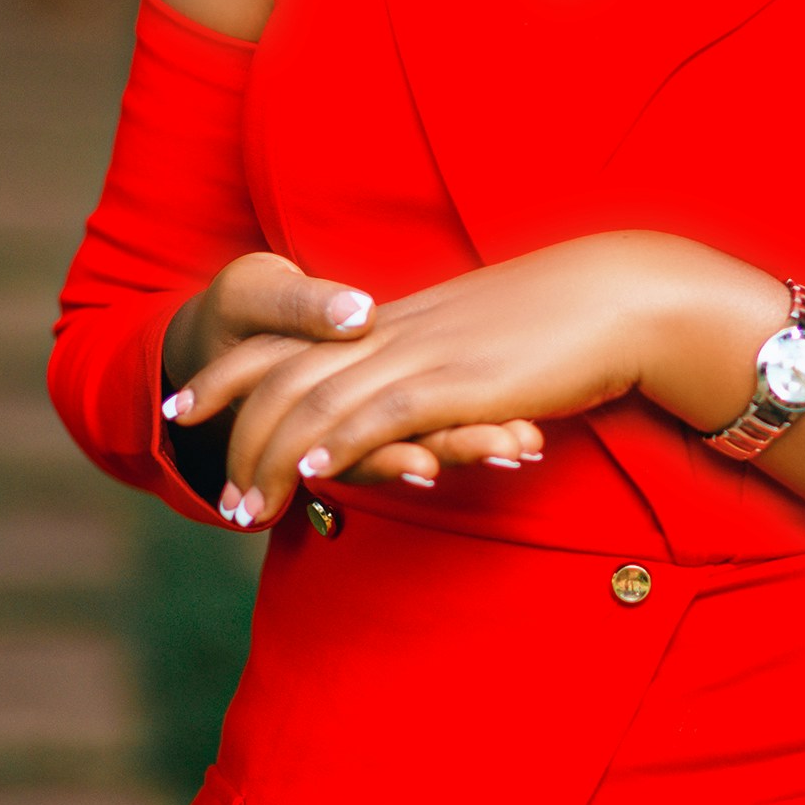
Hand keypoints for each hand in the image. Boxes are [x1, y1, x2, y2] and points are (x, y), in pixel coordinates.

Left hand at [183, 233, 775, 530]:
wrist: (621, 293)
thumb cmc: (563, 324)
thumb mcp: (482, 343)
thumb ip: (440, 369)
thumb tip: (416, 408)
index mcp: (396, 320)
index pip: (286, 341)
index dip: (227, 374)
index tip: (183, 408)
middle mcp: (395, 332)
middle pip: (285, 378)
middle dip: (234, 436)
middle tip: (212, 495)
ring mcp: (424, 355)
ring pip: (320, 404)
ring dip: (271, 462)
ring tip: (242, 510)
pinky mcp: (459, 382)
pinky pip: (380, 414)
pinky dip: (336, 445)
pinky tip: (308, 474)